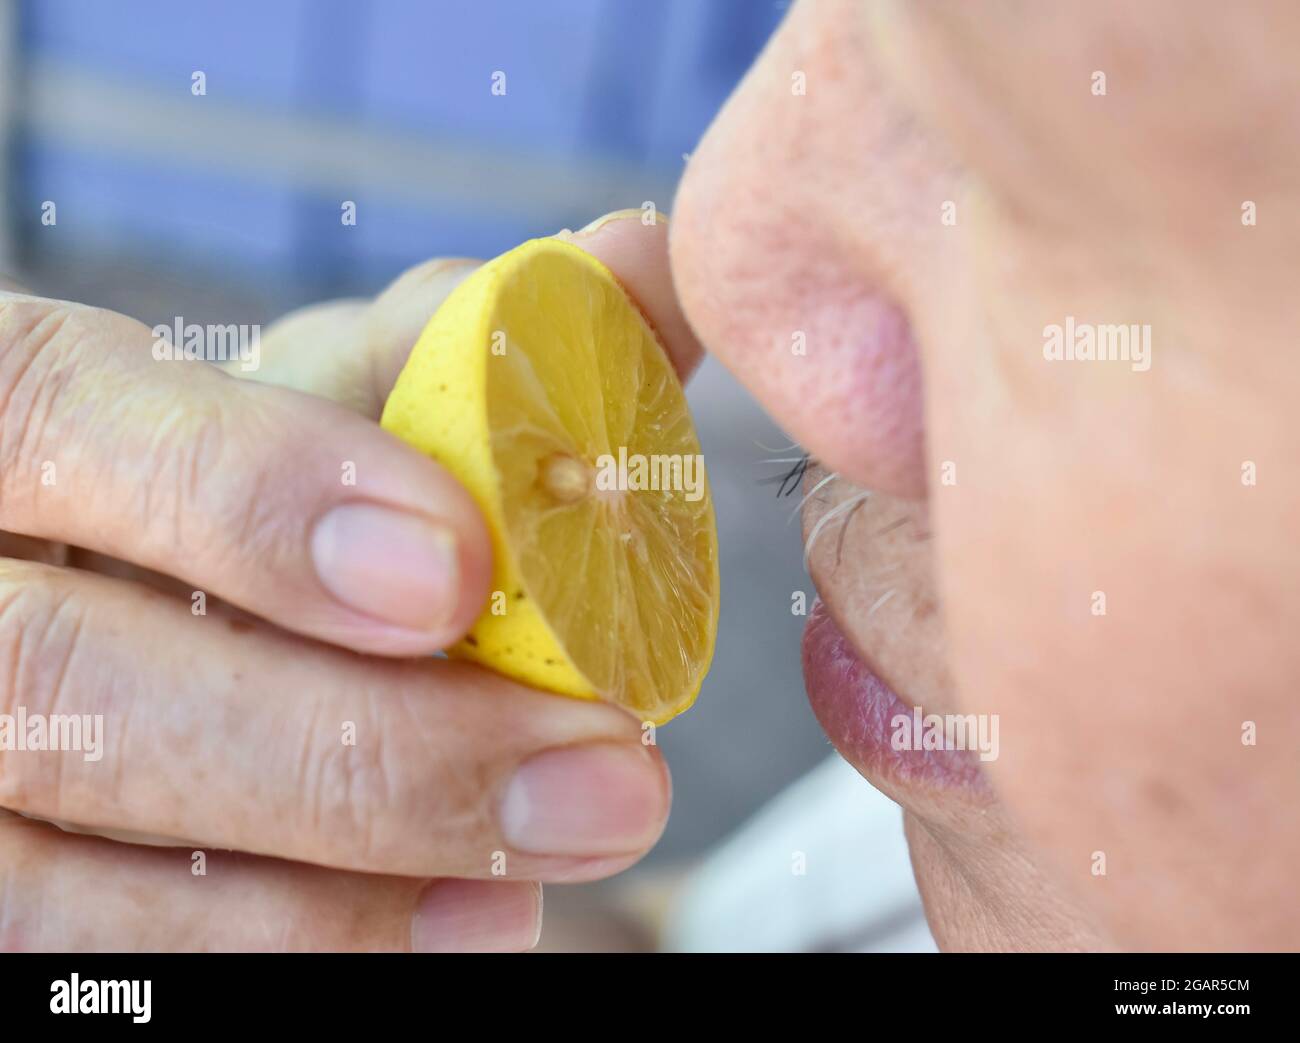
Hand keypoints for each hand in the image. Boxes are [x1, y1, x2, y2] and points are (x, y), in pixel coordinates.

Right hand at [0, 211, 695, 950]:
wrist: (132, 591)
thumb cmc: (237, 481)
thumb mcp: (312, 392)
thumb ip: (453, 346)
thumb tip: (635, 267)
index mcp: (10, 423)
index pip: (65, 420)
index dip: (252, 494)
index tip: (456, 571)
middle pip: (77, 682)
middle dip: (362, 745)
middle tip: (599, 764)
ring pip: (69, 868)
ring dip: (343, 883)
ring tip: (548, 859)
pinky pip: (94, 964)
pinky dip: (293, 949)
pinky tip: (466, 921)